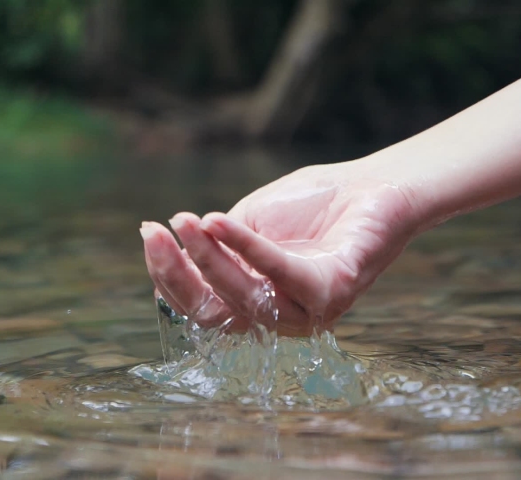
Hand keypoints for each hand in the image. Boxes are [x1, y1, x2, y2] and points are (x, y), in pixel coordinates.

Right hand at [140, 159, 423, 336]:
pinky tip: (218, 221)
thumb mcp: (247, 226)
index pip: (200, 307)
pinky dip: (245, 247)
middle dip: (178, 275)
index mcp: (256, 304)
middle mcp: (279, 318)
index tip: (150, 234)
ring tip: (189, 220)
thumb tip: (166, 253)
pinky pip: (279, 274)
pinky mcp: (330, 292)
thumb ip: (214, 246)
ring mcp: (306, 311)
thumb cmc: (310, 207)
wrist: (370, 187)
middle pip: (213, 314)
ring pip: (241, 299)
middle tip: (157, 232)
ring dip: (208, 258)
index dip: (169, 277)